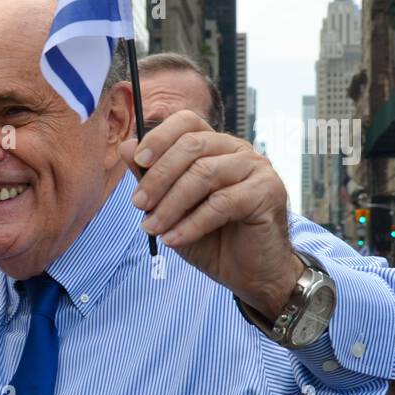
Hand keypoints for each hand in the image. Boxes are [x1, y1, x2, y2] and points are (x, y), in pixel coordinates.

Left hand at [120, 111, 303, 320]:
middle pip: (192, 146)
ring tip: (152, 228)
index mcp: (215, 146)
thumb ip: (152, 178)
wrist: (247, 273)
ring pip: (205, 173)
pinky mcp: (268, 192)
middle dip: (158, 176)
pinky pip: (222, 203)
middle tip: (138, 204)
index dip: (159, 137)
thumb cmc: (210, 238)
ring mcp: (256, 168)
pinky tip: (173, 240)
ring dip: (171, 204)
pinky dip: (192, 223)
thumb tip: (126, 147)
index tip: (139, 161)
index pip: (187, 122)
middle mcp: (238, 150)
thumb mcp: (171, 208)